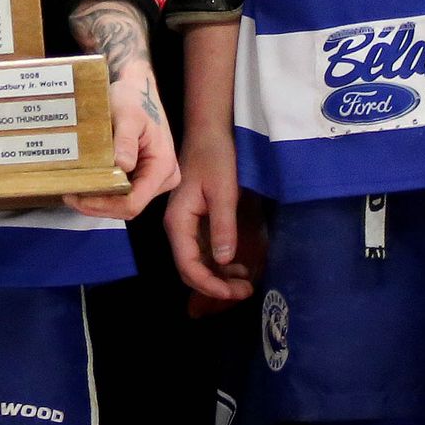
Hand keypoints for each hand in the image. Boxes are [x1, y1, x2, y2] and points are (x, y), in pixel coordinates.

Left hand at [65, 0, 179, 219]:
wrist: (136, 88)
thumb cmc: (132, 98)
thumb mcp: (127, 116)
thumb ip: (125, 141)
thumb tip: (122, 167)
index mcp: (163, 166)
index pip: (135, 201)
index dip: (106, 205)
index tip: (78, 196)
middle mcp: (163, 177)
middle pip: (129, 206)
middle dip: (98, 205)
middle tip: (68, 195)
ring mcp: (154, 178)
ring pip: (125, 202)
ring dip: (99, 201)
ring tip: (72, 191)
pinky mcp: (143, 175)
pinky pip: (124, 191)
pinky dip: (104, 192)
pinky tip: (84, 185)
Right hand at [166, 133, 256, 300]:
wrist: (209, 133)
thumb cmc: (215, 158)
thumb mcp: (223, 192)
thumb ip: (222, 227)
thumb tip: (223, 261)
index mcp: (178, 222)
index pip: (188, 265)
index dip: (209, 285)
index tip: (235, 292)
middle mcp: (178, 228)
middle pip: (189, 269)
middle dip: (215, 286)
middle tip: (246, 291)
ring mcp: (186, 226)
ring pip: (196, 263)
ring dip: (218, 278)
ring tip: (245, 282)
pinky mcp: (195, 222)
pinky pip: (203, 252)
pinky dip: (219, 265)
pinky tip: (238, 265)